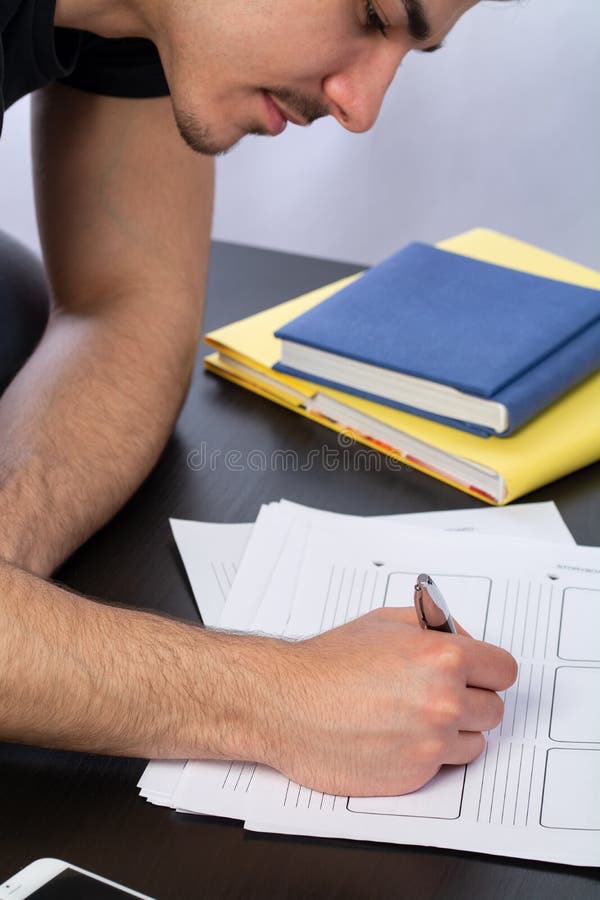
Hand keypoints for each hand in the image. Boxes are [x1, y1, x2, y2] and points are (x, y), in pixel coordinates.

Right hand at [261, 607, 516, 795]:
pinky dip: (430, 755)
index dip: (487, 670)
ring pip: (475, 741)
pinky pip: (446, 766)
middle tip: (435, 693)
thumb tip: (463, 639)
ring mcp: (432, 743)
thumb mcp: (385, 621)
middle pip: (494, 708)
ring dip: (454, 731)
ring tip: (412, 716)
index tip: (476, 673)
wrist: (287, 704)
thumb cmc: (328, 664)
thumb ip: (435, 628)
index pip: (505, 670)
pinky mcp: (416, 776)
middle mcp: (445, 701)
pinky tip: (398, 736)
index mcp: (444, 657)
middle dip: (470, 699)